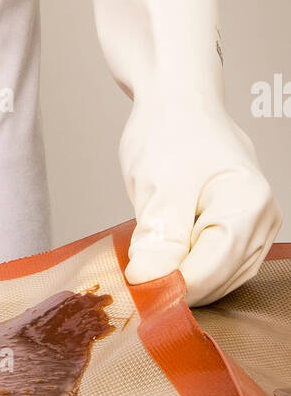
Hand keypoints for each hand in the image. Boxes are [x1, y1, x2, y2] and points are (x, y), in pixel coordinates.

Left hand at [120, 96, 281, 305]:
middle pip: (217, 279)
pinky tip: (165, 255)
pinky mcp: (243, 233)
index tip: (134, 291)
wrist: (177, 104)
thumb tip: (151, 281)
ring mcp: (257, 227)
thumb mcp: (157, 184)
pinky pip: (217, 268)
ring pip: (218, 280)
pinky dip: (189, 269)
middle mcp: (262, 219)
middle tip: (133, 279)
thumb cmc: (169, 132)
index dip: (171, 287)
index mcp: (247, 203)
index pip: (210, 269)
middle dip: (175, 284)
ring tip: (148, 258)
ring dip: (182, 279)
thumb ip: (160, 236)